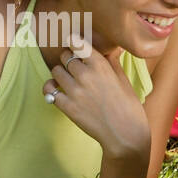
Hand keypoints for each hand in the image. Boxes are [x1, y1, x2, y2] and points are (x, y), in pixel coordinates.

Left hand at [42, 39, 149, 159]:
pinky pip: (49, 91)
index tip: (74, 43)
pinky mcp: (67, 107)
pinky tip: (56, 89)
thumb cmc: (128, 107)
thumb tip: (111, 48)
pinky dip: (50, 88)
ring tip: (67, 78)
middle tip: (74, 66)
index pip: (78, 43)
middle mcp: (86, 75)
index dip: (74, 42)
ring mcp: (75, 91)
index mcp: (101, 66)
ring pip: (56, 70)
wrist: (125, 135)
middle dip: (69, 59)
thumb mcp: (123, 80)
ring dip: (60, 73)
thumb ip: (112, 62)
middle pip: (65, 56)